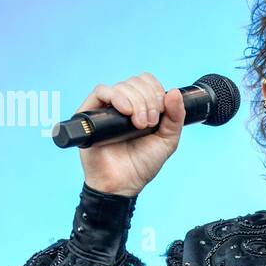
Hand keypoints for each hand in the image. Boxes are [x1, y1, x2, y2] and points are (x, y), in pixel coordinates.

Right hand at [77, 72, 186, 196]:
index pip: (146, 82)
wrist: (124, 183)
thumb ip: (175, 117)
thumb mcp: (167, 140)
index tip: (161, 112)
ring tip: (140, 124)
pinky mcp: (90, 114)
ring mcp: (106, 109)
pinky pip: (101, 91)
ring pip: (122, 86)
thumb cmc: (142, 164)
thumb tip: (175, 91)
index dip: (156, 90)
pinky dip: (117, 97)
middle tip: (149, 123)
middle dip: (148, 100)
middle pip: (136, 82)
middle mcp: (123, 105)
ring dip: (137, 102)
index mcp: (140, 107)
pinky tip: (127, 112)